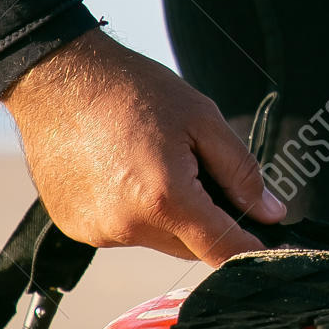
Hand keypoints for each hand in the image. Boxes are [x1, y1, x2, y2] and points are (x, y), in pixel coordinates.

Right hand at [0, 29, 282, 264]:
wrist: (56, 77)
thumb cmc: (132, 90)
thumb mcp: (203, 119)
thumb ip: (242, 172)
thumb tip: (271, 213)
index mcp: (165, 199)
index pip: (223, 249)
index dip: (253, 250)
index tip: (272, 246)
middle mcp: (128, 226)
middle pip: (191, 248)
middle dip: (209, 223)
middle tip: (201, 173)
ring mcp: (97, 231)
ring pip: (158, 240)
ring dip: (170, 216)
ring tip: (154, 162)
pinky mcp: (75, 228)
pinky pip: (124, 232)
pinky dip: (135, 212)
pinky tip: (124, 172)